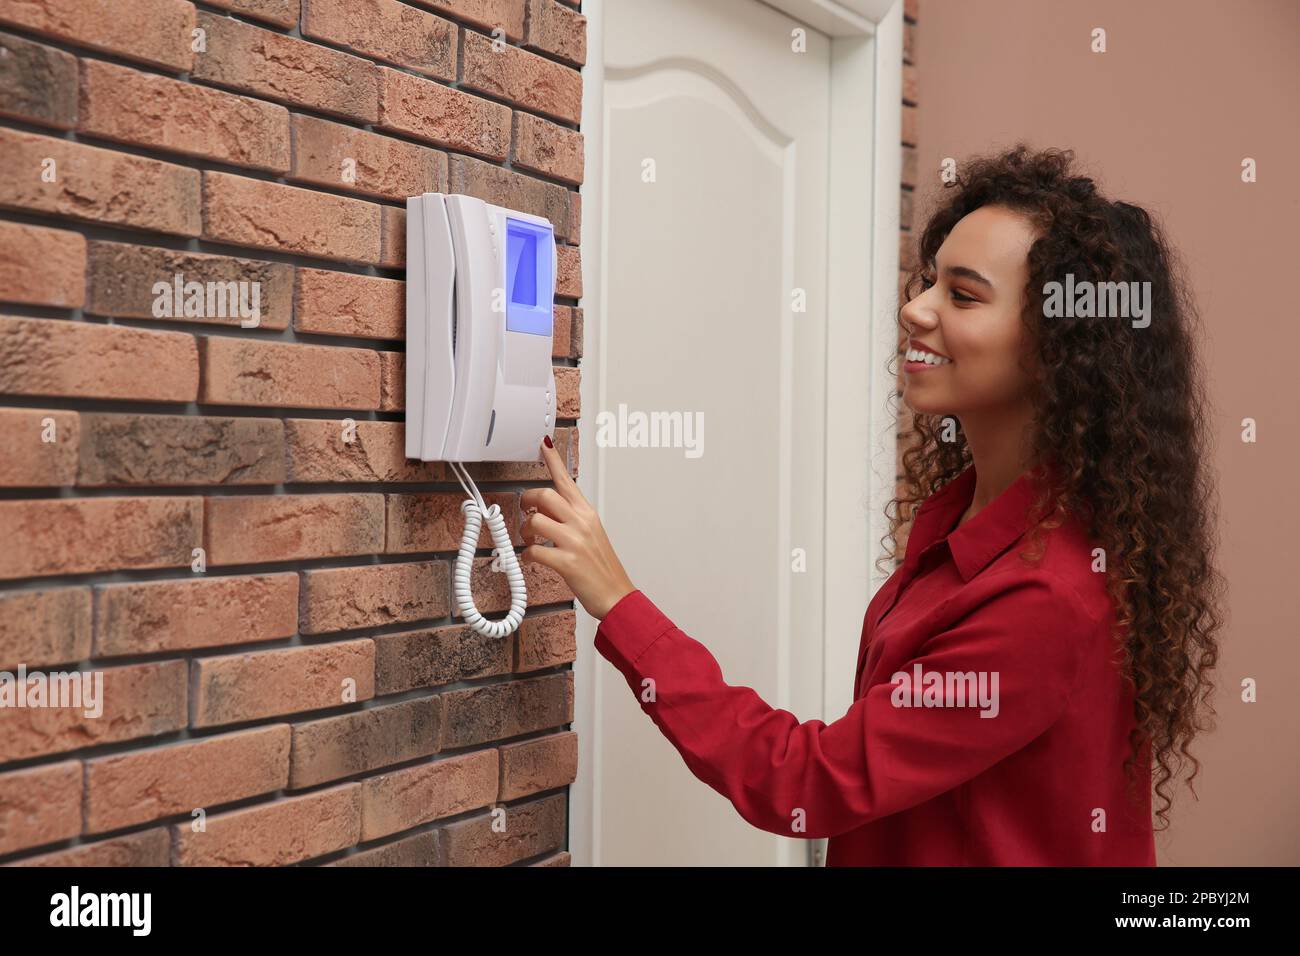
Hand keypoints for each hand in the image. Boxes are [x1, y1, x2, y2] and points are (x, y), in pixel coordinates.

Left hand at [520, 437, 635, 619]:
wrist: (616, 594)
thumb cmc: (602, 567)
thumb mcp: (592, 534)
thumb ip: (571, 519)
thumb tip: (545, 513)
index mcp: (587, 514)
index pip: (567, 480)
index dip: (553, 460)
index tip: (544, 444)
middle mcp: (581, 523)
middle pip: (545, 495)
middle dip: (527, 501)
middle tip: (525, 510)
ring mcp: (574, 542)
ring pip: (535, 521)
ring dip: (524, 531)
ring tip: (529, 540)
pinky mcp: (566, 562)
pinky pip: (534, 551)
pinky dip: (526, 555)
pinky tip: (532, 559)